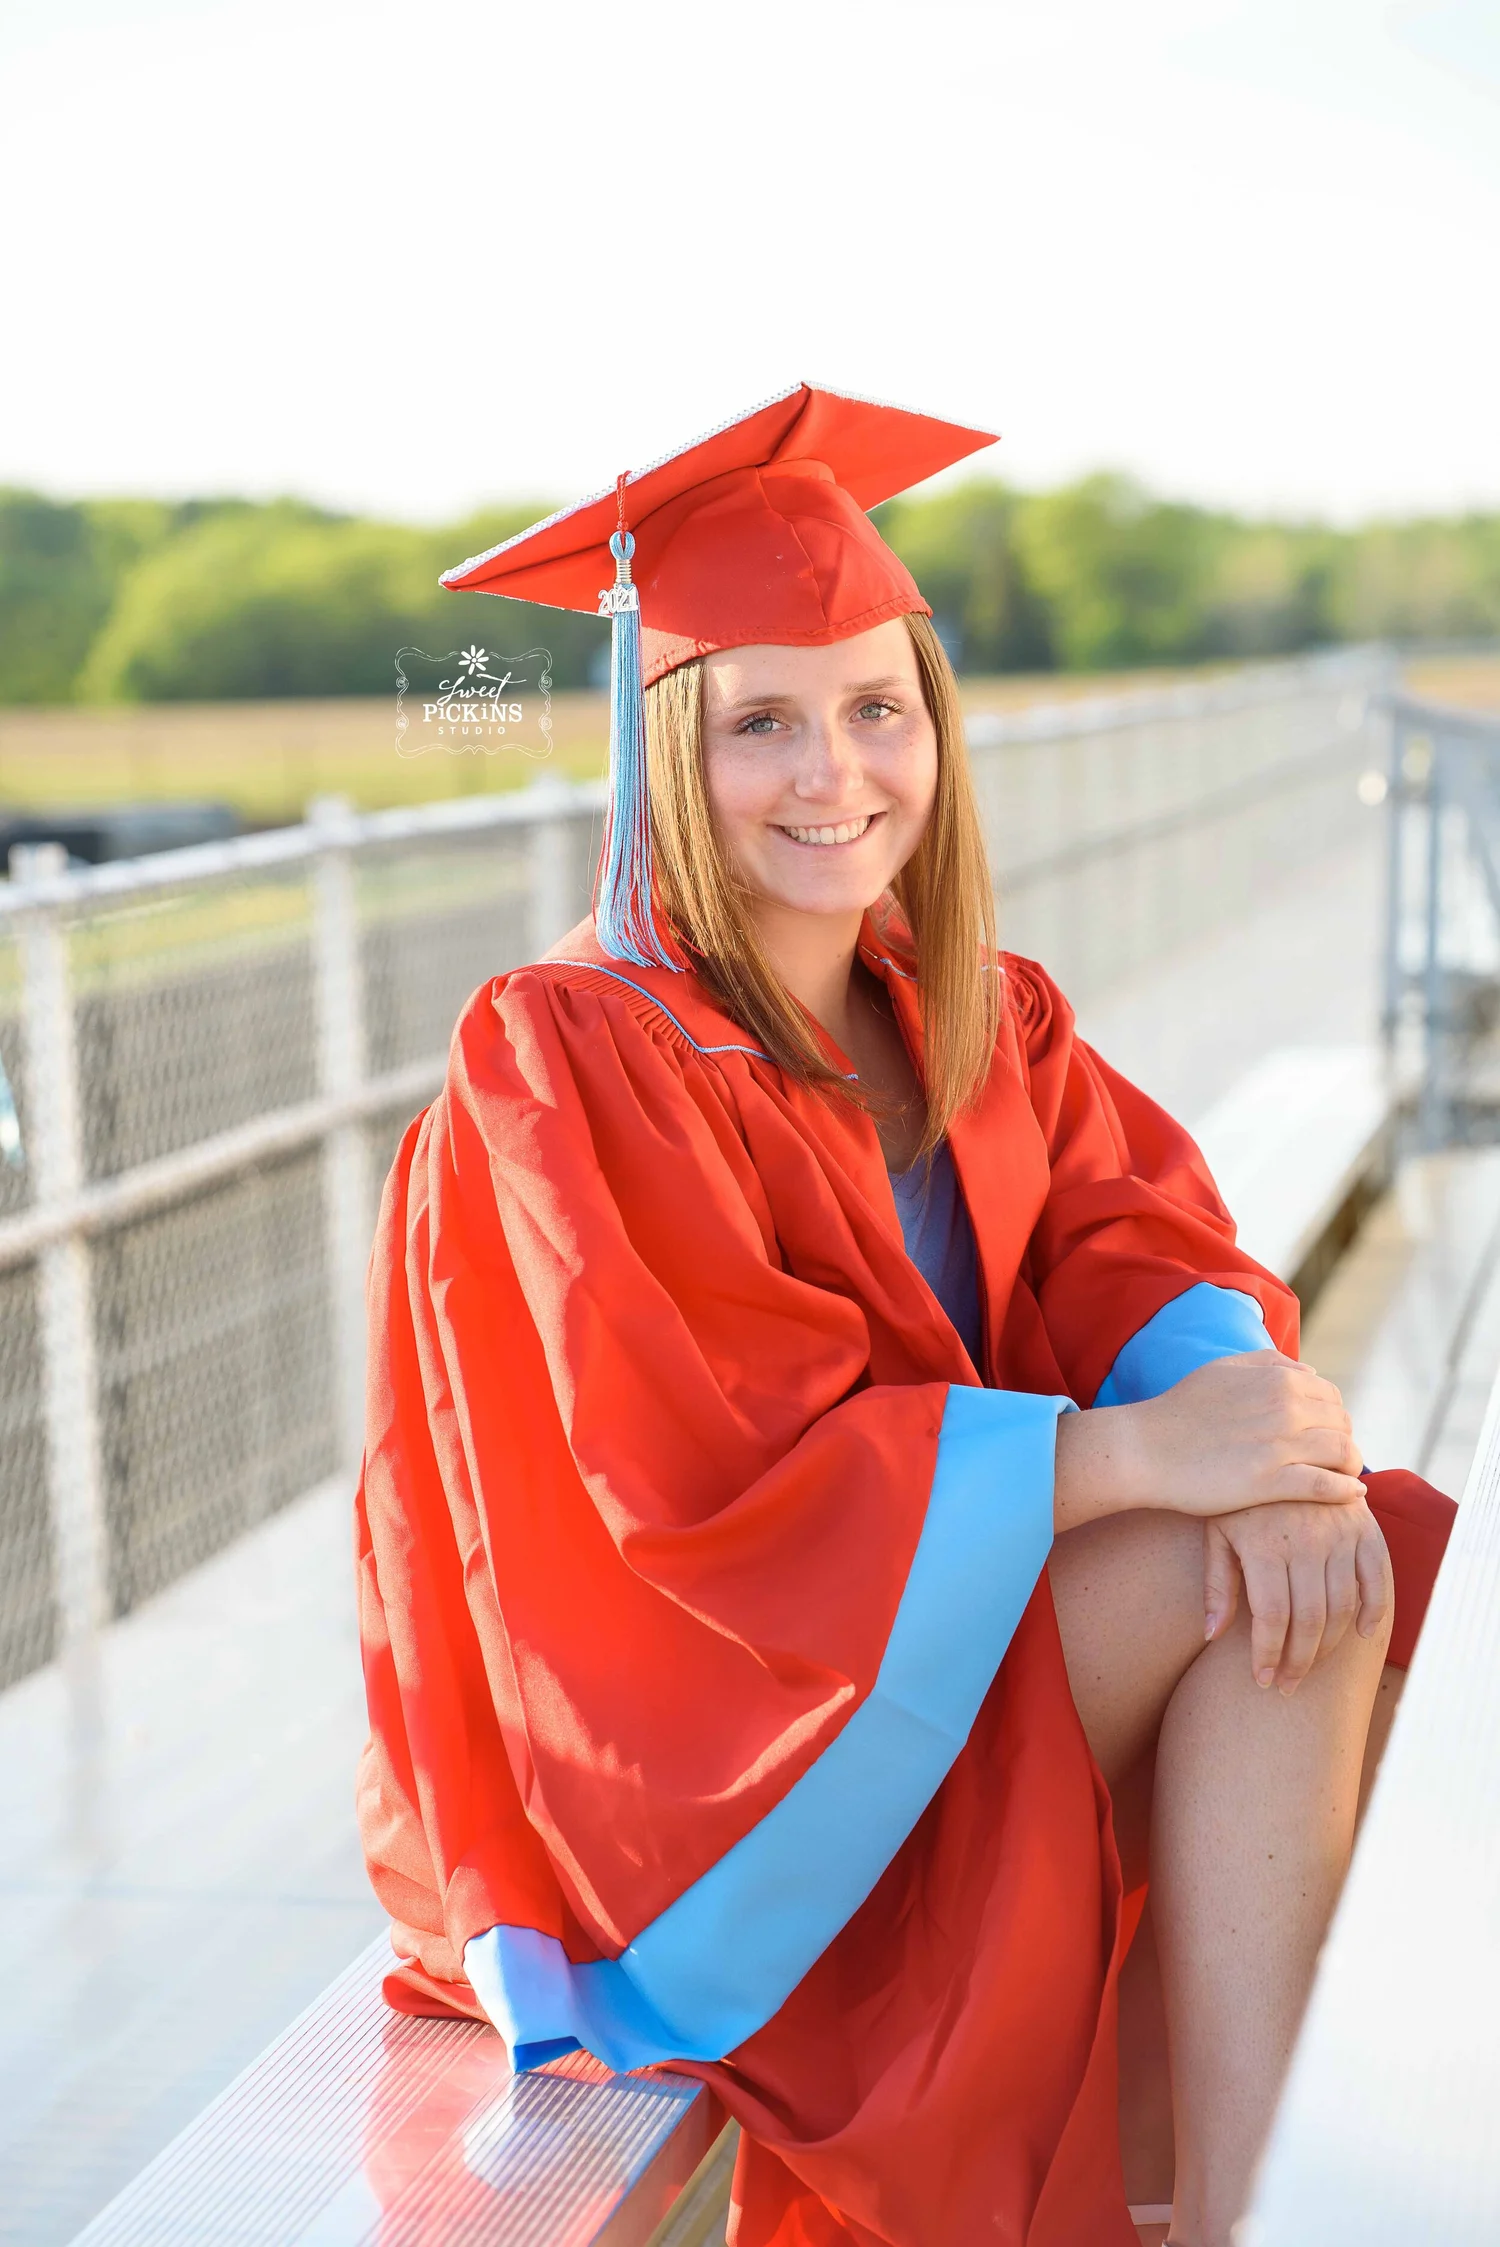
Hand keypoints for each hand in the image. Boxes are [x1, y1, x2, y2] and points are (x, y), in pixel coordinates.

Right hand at [1054, 1351, 1364, 1530]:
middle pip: (1342, 1425)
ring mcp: (1279, 1445)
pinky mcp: (1269, 1482)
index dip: (1335, 1416)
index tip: (1327, 1434)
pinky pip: (1326, 1486)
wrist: (1145, 1449)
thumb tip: (1308, 1370)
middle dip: (1345, 1441)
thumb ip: (1269, 1364)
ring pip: (1342, 1453)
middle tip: (1337, 1460)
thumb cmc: (1182, 1409)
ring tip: (1345, 1478)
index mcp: (1278, 1378)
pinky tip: (1349, 1495)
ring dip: (1350, 1466)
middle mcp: (1285, 1407)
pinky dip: (1345, 1490)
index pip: (1332, 1396)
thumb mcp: (1224, 1368)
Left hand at [1203, 1497, 1391, 1692]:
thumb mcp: (1215, 1532)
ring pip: (1343, 1607)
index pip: (1272, 1616)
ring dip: (1330, 1646)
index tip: (1262, 1680)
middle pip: (1309, 1619)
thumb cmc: (1238, 1499)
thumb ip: (1216, 1585)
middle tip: (1287, 1685)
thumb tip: (1212, 1637)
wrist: (1277, 1446)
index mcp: (1264, 1543)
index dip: (1268, 1655)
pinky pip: (1378, 1578)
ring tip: (1311, 1666)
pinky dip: (1374, 1610)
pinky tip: (1359, 1634)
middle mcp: (1305, 1538)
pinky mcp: (1364, 1527)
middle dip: (1298, 1662)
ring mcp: (1339, 1532)